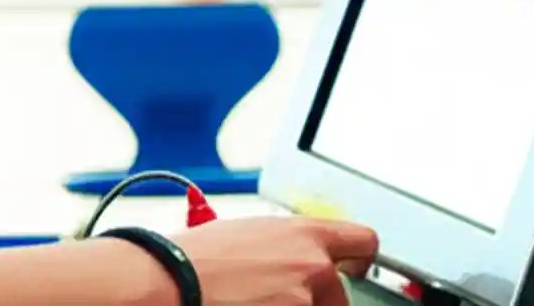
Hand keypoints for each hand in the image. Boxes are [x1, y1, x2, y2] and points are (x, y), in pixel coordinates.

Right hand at [171, 217, 378, 305]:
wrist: (170, 283)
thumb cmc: (193, 258)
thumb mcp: (245, 234)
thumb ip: (283, 247)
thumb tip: (292, 261)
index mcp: (303, 234)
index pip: (363, 242)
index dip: (357, 259)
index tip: (352, 268)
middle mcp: (313, 266)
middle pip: (338, 294)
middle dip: (314, 301)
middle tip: (278, 298)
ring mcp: (303, 302)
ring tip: (247, 301)